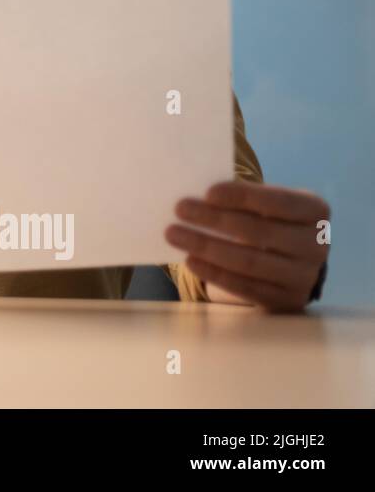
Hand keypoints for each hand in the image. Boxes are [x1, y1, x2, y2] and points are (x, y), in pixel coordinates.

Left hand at [165, 180, 329, 312]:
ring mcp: (304, 276)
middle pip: (260, 232)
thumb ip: (243, 199)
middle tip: (179, 209)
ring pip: (249, 262)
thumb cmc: (271, 220)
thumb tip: (197, 195)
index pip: (279, 201)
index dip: (243, 197)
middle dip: (215, 220)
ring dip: (206, 247)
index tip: (207, 192)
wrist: (292, 261)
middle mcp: (316, 245)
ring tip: (174, 234)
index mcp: (315, 211)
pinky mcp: (285, 299)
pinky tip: (190, 260)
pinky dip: (214, 273)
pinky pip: (245, 287)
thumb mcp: (268, 204)